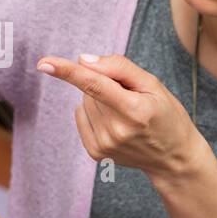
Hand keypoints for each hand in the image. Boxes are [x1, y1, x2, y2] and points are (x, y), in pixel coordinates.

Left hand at [35, 52, 200, 181]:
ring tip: (126, 113)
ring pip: (84, 102)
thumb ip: (119, 68)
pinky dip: (93, 112)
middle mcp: (117, 131)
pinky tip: (114, 122)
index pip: (95, 85)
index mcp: (136, 110)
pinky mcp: (95, 153)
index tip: (44, 62)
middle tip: (131, 98)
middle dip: (105, 84)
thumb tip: (83, 60)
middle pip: (90, 89)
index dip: (68, 72)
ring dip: (99, 99)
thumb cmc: (165, 114)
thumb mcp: (153, 84)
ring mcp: (104, 144)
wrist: (173, 157)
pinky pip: (80, 116)